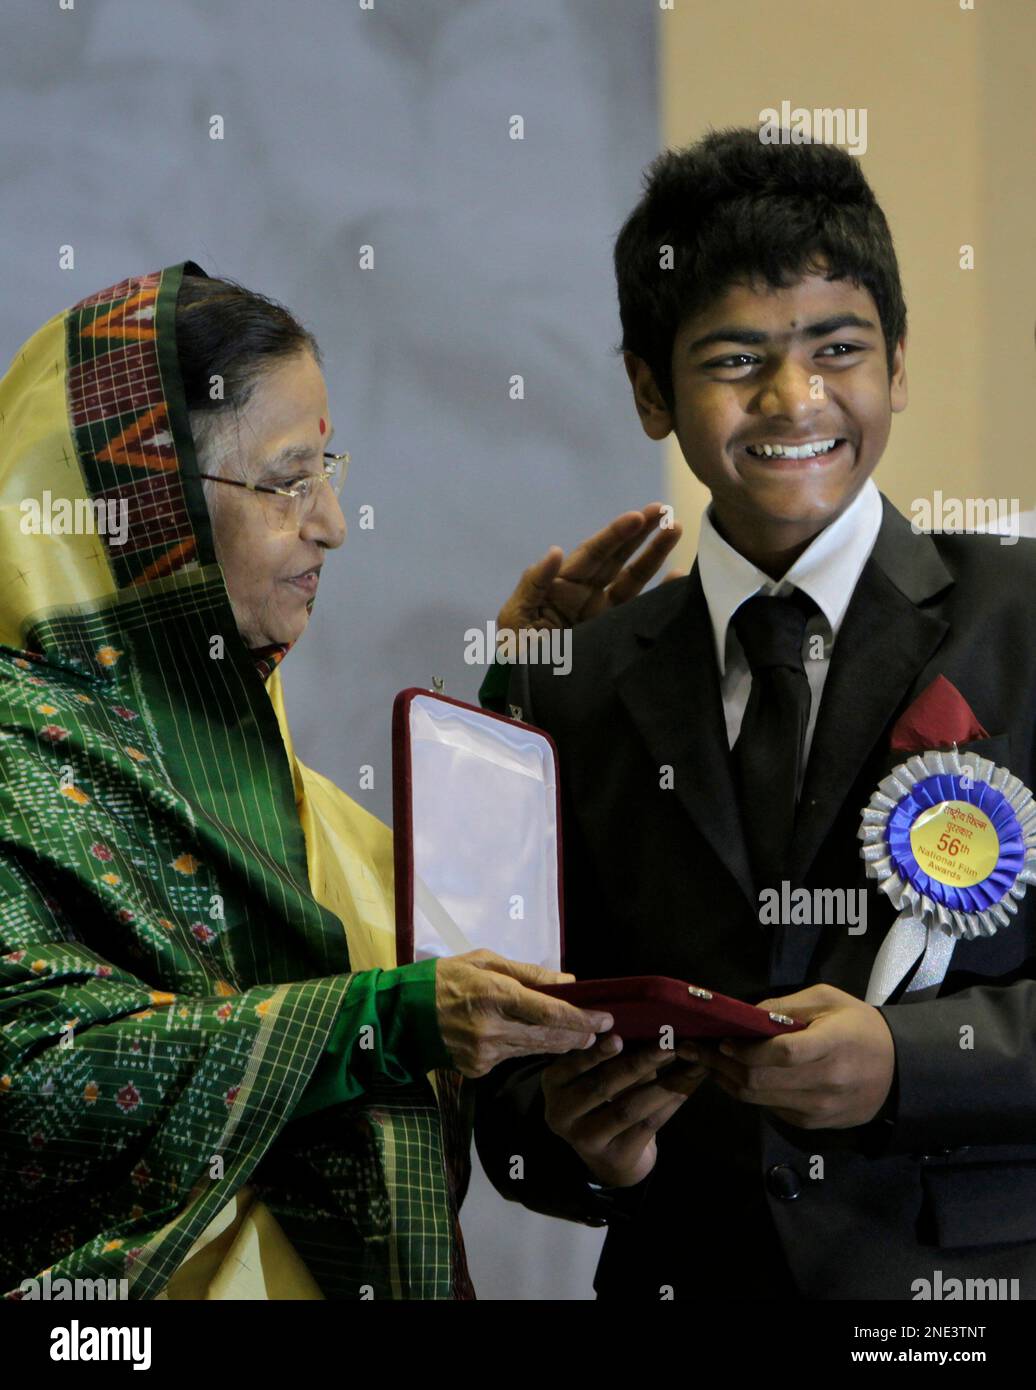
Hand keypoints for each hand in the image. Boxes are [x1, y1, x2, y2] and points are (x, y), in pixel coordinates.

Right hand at [434, 949, 612, 1078]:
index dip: (581, 1017)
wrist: (403, 1015)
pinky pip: (511, 1059)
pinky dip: (525, 1049)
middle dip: (577, 1035)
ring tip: (579, 1039)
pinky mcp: (477, 1069)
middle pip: (548, 1037)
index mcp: (494, 995)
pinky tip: (536, 1043)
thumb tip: (568, 980)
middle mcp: (491, 1028)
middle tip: (599, 1031)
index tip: (606, 1018)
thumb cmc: (446, 977)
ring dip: (559, 1045)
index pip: (549, 1011)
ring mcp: (484, 1053)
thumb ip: (528, 973)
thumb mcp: (485, 961)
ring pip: (533, 1051)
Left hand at [496, 504, 683, 638]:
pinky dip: (660, 593)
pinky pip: (641, 609)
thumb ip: (534, 583)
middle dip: (641, 533)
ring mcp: (603, 613)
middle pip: (618, 557)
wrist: (526, 690)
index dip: (615, 534)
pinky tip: (679, 578)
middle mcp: (587, 593)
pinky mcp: (614, 633)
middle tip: (664, 510)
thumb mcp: (516, 616)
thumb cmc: (516, 653)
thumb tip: (555, 551)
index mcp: (563, 583)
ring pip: (633, 577)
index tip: (637, 516)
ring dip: (655, 554)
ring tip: (677, 528)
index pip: (593, 552)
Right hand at [542, 1036, 706, 1187]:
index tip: (619, 1035)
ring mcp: (584, 1139)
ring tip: (689, 1066)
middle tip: (668, 1045)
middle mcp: (560, 1112)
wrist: (610, 1155)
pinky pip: (646, 1126)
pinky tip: (687, 1088)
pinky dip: (669, 1104)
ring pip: (628, 1108)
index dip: (596, 1052)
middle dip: (639, 1062)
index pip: (572, 1065)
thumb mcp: (597, 1074)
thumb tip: (648, 1026)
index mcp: (553, 1083)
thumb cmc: (604, 1099)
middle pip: (602, 1085)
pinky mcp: (612, 1157)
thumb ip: (613, 1054)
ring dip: (663, 1084)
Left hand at [682, 985, 894, 1129]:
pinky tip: (733, 1074)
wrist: (898, 1073)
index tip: (722, 1039)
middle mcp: (824, 1084)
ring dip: (725, 1079)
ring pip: (757, 1099)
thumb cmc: (861, 1028)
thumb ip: (786, 1006)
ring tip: (704, 1060)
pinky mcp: (811, 1125)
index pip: (782, 1054)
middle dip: (719, 1064)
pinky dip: (747, 1091)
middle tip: (695, 1048)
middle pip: (759, 1080)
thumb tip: (747, 1017)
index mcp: (832, 1047)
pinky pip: (769, 1108)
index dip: (747, 1049)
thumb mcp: (829, 1000)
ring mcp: (817, 1110)